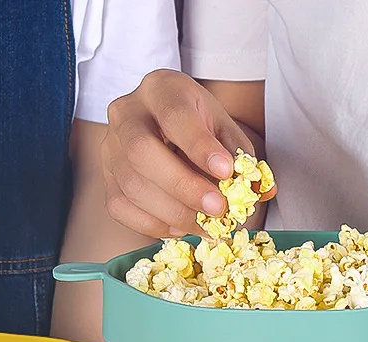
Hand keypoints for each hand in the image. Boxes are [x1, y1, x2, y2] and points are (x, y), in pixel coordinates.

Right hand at [102, 69, 275, 238]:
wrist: (164, 127)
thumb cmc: (197, 126)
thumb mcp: (223, 129)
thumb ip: (242, 156)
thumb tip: (261, 190)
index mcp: (160, 88)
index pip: (174, 114)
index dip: (199, 146)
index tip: (226, 171)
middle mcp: (126, 113)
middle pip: (142, 152)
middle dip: (183, 186)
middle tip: (217, 209)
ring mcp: (110, 148)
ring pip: (132, 185)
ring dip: (173, 212)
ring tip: (206, 225)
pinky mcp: (107, 179)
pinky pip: (122, 208)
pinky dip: (153, 224)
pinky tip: (181, 227)